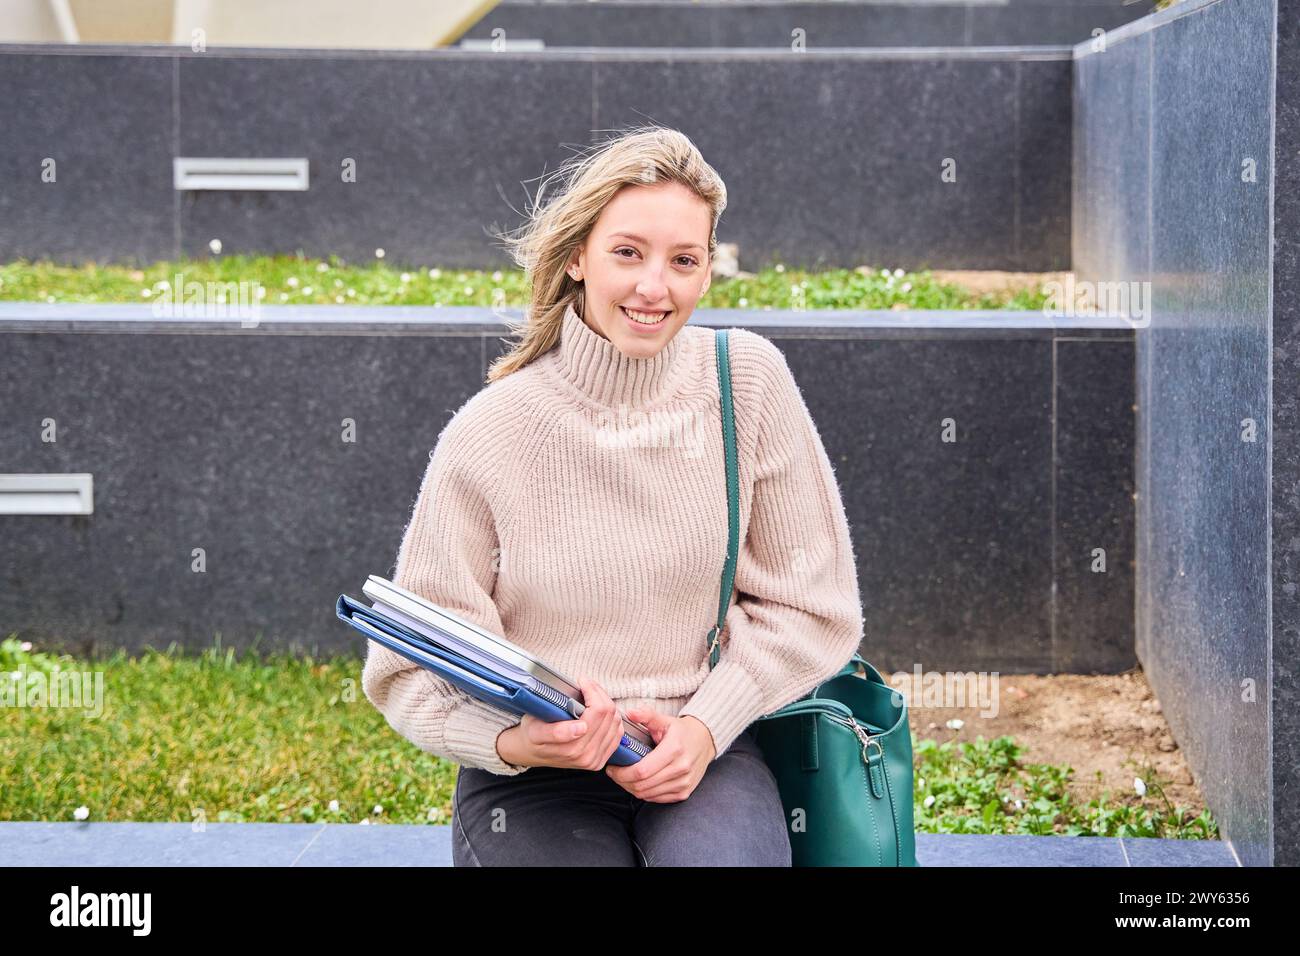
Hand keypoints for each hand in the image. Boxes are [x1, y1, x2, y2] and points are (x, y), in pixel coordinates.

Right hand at [496, 678, 624, 770]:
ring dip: (606, 703)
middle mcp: (586, 757)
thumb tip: (581, 728)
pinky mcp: (601, 760)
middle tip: (586, 684)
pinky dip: (612, 718)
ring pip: (616, 721)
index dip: (592, 691)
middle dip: (599, 693)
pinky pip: (618, 733)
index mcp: (572, 749)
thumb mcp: (535, 730)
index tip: (581, 681)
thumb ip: (555, 731)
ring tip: (592, 695)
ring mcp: (595, 760)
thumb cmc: (532, 736)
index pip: (598, 711)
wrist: (532, 753)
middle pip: (609, 714)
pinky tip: (599, 710)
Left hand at [604, 709, 716, 802]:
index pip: (642, 771)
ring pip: (648, 795)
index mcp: (674, 749)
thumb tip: (630, 712)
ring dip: (631, 789)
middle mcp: (681, 768)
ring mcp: (683, 783)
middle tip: (614, 774)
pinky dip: (644, 793)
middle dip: (623, 782)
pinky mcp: (684, 792)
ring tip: (624, 778)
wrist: (704, 742)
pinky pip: (657, 799)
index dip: (622, 773)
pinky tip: (639, 783)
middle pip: (642, 785)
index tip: (612, 768)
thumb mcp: (663, 720)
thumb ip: (646, 715)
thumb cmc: (680, 731)